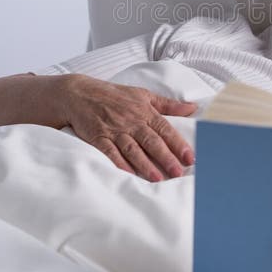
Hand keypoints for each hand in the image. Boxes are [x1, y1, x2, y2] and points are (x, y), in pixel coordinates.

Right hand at [60, 74, 196, 180]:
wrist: (79, 93)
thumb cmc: (114, 95)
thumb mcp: (143, 95)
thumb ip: (168, 104)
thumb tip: (192, 108)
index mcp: (144, 111)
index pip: (165, 129)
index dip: (178, 143)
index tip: (190, 157)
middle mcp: (131, 121)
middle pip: (151, 141)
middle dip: (165, 157)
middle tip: (178, 172)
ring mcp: (114, 130)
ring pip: (132, 149)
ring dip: (145, 164)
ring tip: (158, 178)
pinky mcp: (98, 137)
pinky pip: (110, 152)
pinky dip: (119, 163)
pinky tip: (129, 174)